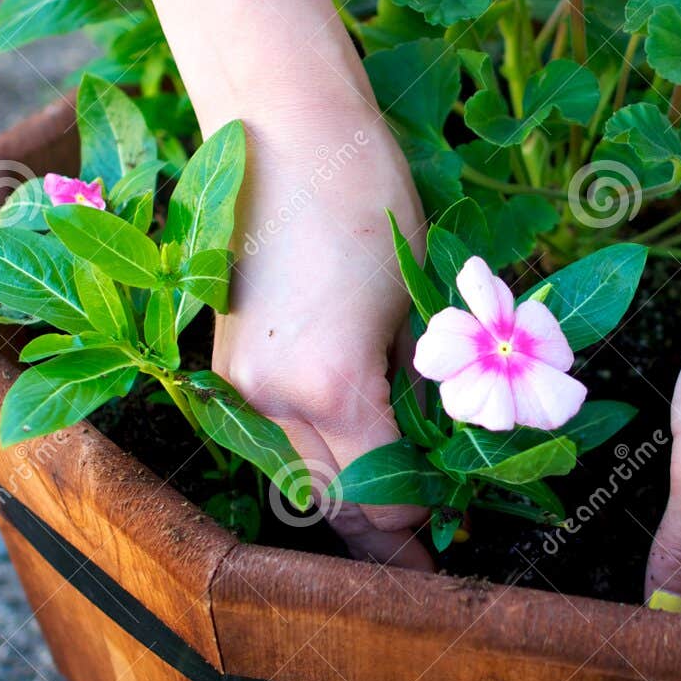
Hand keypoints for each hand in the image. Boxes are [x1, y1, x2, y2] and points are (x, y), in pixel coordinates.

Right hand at [213, 107, 431, 568]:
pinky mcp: (222, 363)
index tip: (457, 526)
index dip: (427, 519)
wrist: (282, 128)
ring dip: (345, 501)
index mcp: (333, 388)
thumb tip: (440, 449)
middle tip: (427, 551)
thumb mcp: (420, 304)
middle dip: (384, 534)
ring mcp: (237, 385)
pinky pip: (273, 437)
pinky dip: (314, 455)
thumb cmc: (368, 198)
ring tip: (392, 514)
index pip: (388, 496)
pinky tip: (350, 454)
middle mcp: (271, 401)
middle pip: (336, 506)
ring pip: (297, 479)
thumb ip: (424, 391)